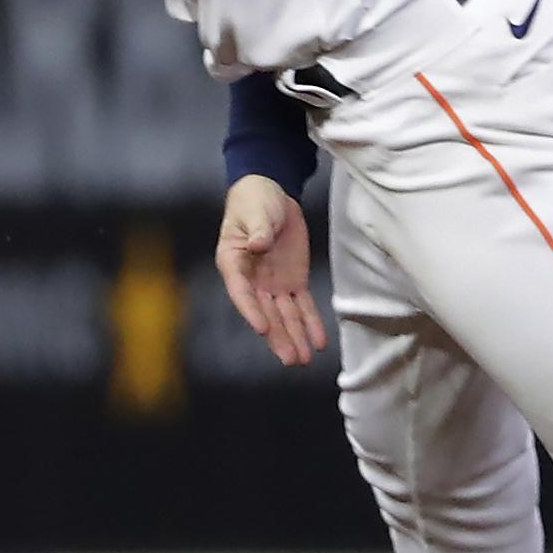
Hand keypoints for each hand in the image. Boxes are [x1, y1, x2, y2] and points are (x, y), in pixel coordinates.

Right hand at [216, 173, 327, 367]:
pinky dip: (311, 323)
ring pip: (285, 315)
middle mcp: (252, 280)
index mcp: (234, 263)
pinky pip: (302, 305)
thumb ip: (257, 229)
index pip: (242, 292)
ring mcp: (273, 284)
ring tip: (304, 359)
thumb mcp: (255, 211)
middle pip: (265, 312)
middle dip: (278, 336)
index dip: (251, 311)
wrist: (270, 193)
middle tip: (290, 358)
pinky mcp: (293, 281)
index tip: (263, 328)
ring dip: (295, 337)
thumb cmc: (254, 201)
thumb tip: (258, 244)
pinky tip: (318, 342)